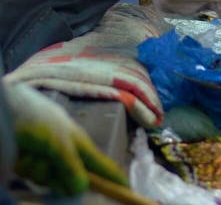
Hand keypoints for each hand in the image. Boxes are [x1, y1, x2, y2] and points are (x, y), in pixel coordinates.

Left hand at [5, 81, 127, 195]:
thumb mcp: (59, 141)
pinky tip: (23, 154)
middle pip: (74, 180)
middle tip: (52, 166)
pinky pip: (33, 176)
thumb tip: (82, 188)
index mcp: (81, 146)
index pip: (103, 166)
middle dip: (61, 177)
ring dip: (40, 169)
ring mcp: (49, 161)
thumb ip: (70, 165)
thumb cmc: (40, 118)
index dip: (115, 178)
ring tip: (33, 151)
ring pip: (50, 180)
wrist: (10, 111)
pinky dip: (27, 167)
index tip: (127, 190)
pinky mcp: (32, 165)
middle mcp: (67, 155)